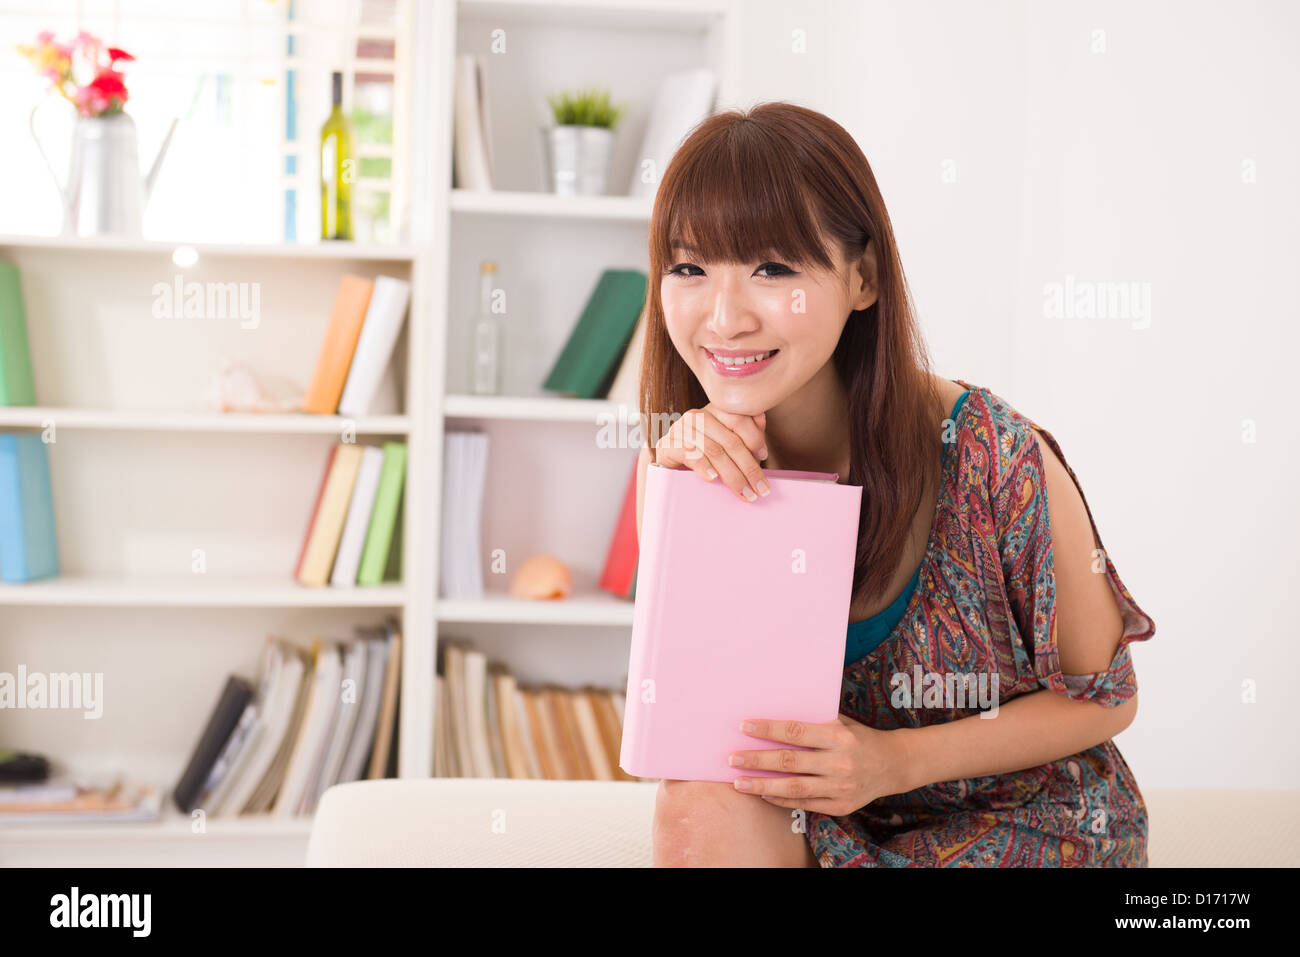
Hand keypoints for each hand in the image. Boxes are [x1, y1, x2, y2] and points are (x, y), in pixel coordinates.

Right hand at [653, 402, 769, 502]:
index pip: (738, 419)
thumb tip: (761, 418)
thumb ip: (746, 431)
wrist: (670, 466)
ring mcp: (680, 430)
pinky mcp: (668, 446)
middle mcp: (696, 417)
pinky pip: (690, 455)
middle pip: (729, 440)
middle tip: (761, 488)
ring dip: (732, 476)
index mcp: (713, 411)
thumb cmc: (704, 455)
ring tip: (745, 493)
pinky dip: (704, 467)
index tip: (764, 456)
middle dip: (749, 467)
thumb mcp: (726, 443)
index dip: (754, 438)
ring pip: (714, 451)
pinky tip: (714, 479)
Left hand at [728, 714, 908, 815]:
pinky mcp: (840, 805)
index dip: (767, 730)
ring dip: (762, 785)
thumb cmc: (858, 737)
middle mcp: (839, 762)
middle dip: (757, 760)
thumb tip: (773, 714)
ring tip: (739, 782)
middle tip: (732, 759)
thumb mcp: (840, 721)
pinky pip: (804, 803)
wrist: (893, 764)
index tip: (743, 727)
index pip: (796, 732)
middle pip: (790, 762)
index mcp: (838, 736)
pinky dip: (781, 799)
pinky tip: (763, 793)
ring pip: (793, 788)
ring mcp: (840, 787)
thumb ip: (812, 721)